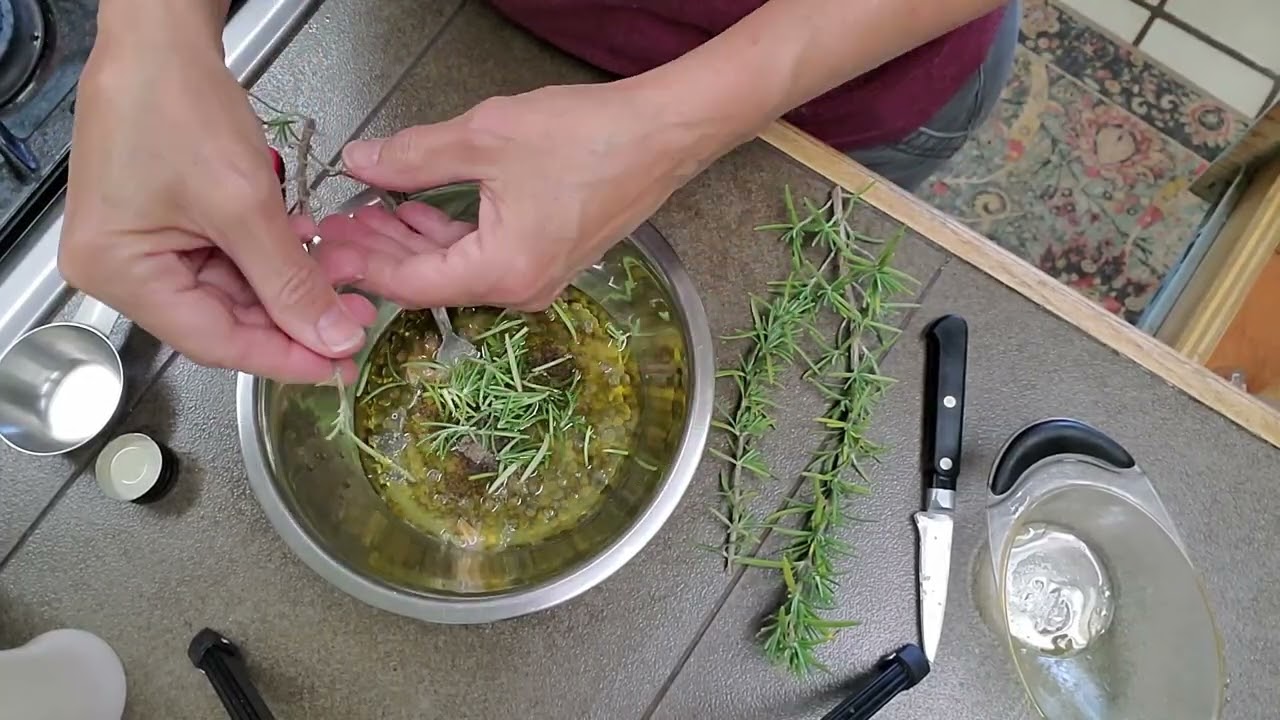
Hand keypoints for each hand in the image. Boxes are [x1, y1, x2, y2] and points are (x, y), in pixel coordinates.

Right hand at [60, 10, 373, 382]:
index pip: (214, 343)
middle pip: (225, 320)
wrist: (162, 39)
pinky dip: (275, 260)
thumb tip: (330, 338)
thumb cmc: (177, 102)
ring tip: (347, 286)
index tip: (336, 365)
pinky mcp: (169, 224)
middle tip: (354, 323)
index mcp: (119, 271)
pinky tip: (315, 256)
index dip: (283, 359)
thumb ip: (291, 281)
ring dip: (293, 288)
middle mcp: (121, 268)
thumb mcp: (245, 204)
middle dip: (295, 320)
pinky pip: (230, 260)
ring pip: (235, 292)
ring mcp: (143, 246)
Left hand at [320, 80, 716, 309]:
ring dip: (411, 243)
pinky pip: (484, 257)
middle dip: (379, 255)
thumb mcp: (485, 138)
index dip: (362, 266)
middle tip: (333, 231)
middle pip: (432, 283)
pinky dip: (448, 237)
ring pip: (457, 269)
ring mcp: (540, 278)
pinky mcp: (551, 258)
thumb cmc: (588, 138)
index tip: (324, 248)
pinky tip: (418, 212)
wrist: (662, 133)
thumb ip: (414, 156)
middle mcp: (523, 289)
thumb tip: (361, 161)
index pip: (413, 283)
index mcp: (504, 270)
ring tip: (367, 214)